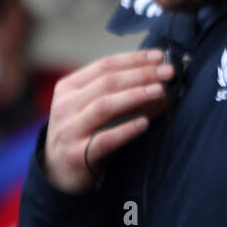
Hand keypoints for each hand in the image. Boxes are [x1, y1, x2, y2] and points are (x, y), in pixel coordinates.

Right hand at [43, 49, 174, 192]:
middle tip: (168, 72)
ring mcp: (69, 129)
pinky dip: (126, 129)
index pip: (104, 66)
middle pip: (107, 83)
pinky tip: (144, 123)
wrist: (58, 170)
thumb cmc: (84, 133)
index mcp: (69, 87)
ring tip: (160, 91)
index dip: (133, 59)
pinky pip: (104, 139)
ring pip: (104, 106)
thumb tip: (164, 88)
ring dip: (135, 96)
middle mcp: (66, 105)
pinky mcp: (76, 154)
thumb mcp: (98, 111)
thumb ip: (126, 98)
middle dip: (141, 74)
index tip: (160, 56)